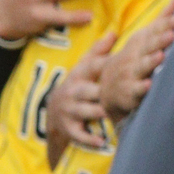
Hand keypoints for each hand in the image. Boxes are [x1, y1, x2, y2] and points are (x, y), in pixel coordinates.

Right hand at [47, 31, 115, 158]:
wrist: (53, 111)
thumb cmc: (78, 85)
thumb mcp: (83, 68)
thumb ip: (99, 51)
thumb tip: (114, 32)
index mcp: (79, 75)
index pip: (92, 67)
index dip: (105, 63)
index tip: (119, 60)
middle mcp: (73, 92)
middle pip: (88, 90)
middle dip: (101, 91)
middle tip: (118, 91)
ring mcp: (70, 110)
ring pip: (84, 111)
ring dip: (96, 112)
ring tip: (108, 112)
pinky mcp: (69, 128)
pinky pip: (79, 134)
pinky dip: (89, 139)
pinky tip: (101, 142)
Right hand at [100, 5, 173, 122]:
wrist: (105, 90)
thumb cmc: (130, 59)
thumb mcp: (143, 38)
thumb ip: (161, 20)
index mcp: (138, 41)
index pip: (152, 31)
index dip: (164, 25)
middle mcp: (133, 55)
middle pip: (147, 46)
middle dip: (159, 40)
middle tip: (172, 33)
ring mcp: (130, 73)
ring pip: (141, 67)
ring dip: (150, 61)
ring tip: (161, 55)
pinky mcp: (129, 92)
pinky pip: (135, 90)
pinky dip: (141, 88)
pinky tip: (148, 84)